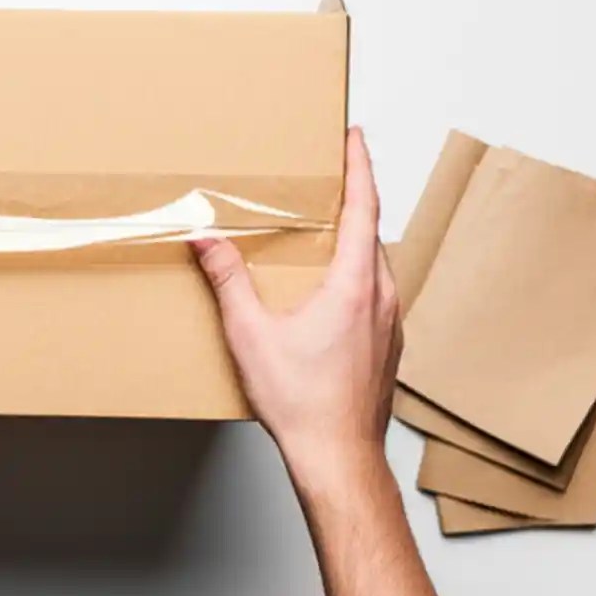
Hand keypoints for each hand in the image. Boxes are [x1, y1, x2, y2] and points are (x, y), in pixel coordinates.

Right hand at [189, 128, 400, 473]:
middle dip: (353, 200)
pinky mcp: (387, 346)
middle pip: (372, 232)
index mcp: (353, 285)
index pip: (363, 208)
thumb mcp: (251, 334)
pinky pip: (375, 294)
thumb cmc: (302, 403)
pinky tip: (329, 292)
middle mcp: (380, 297)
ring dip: (354, 241)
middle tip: (331, 178)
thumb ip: (228, 280)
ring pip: (376, 265)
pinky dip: (357, 275)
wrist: (339, 457)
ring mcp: (389, 323)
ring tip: (326, 231)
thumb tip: (206, 240)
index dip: (359, 167)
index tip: (355, 138)